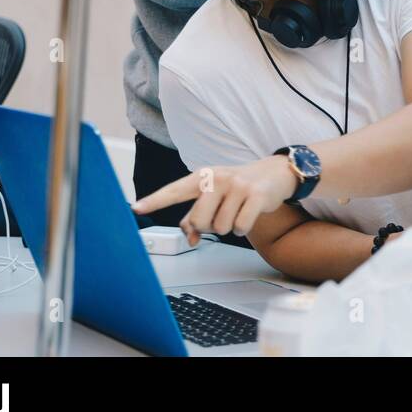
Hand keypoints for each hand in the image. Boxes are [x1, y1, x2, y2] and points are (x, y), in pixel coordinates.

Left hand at [130, 156, 295, 245]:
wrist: (275, 172)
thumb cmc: (238, 186)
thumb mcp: (214, 195)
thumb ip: (196, 215)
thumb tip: (191, 238)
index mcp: (203, 177)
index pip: (175, 191)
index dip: (155, 201)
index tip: (136, 208)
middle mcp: (218, 178)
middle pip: (199, 220)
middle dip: (209, 226)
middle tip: (221, 214)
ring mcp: (238, 185)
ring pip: (221, 227)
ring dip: (229, 227)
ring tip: (237, 211)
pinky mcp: (256, 195)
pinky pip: (240, 227)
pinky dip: (243, 228)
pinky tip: (249, 214)